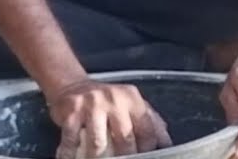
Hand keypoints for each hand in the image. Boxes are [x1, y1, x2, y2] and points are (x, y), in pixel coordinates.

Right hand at [48, 79, 171, 157]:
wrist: (71, 85)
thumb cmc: (105, 100)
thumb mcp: (130, 103)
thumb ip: (149, 120)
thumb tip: (165, 141)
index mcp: (132, 98)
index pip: (147, 128)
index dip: (148, 148)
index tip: (146, 156)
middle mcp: (113, 99)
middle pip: (125, 138)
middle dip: (126, 157)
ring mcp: (91, 105)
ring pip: (99, 145)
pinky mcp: (71, 113)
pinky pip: (72, 142)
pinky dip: (71, 154)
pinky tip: (73, 157)